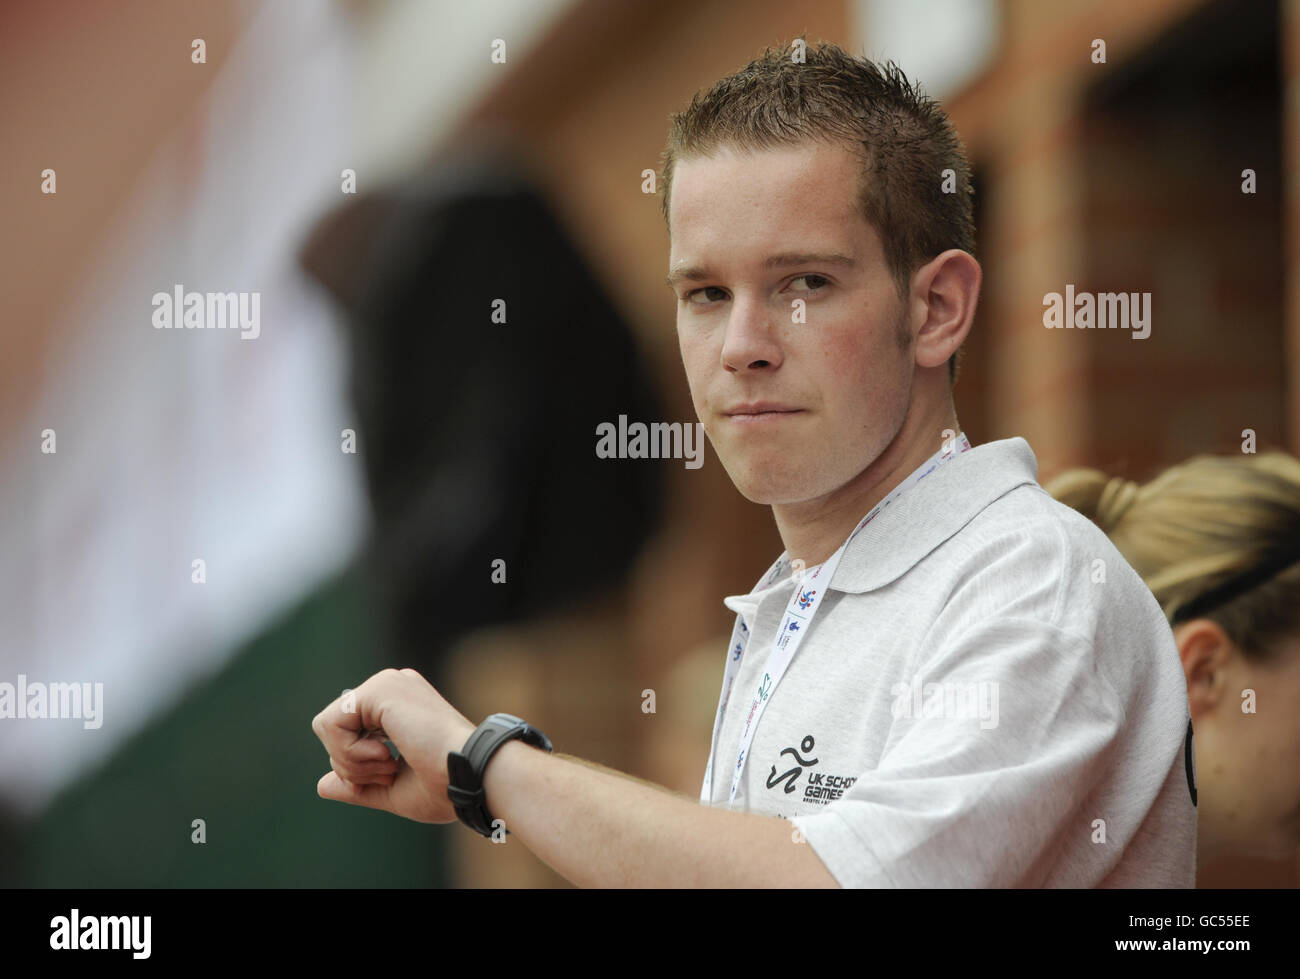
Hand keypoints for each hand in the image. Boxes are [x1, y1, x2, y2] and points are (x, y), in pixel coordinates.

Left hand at [311, 667, 476, 823]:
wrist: (470, 774)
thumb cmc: (445, 785)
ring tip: (390, 763)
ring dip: (351, 760)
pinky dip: (349, 752)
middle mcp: (391, 688)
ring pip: (327, 726)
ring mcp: (386, 684)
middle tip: (390, 770)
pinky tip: (386, 753)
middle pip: (332, 729)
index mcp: (398, 706)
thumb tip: (321, 785)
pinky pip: (330, 724)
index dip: (356, 765)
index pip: (347, 733)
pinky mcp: (379, 689)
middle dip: (351, 764)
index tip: (392, 772)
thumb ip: (358, 785)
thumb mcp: (393, 789)